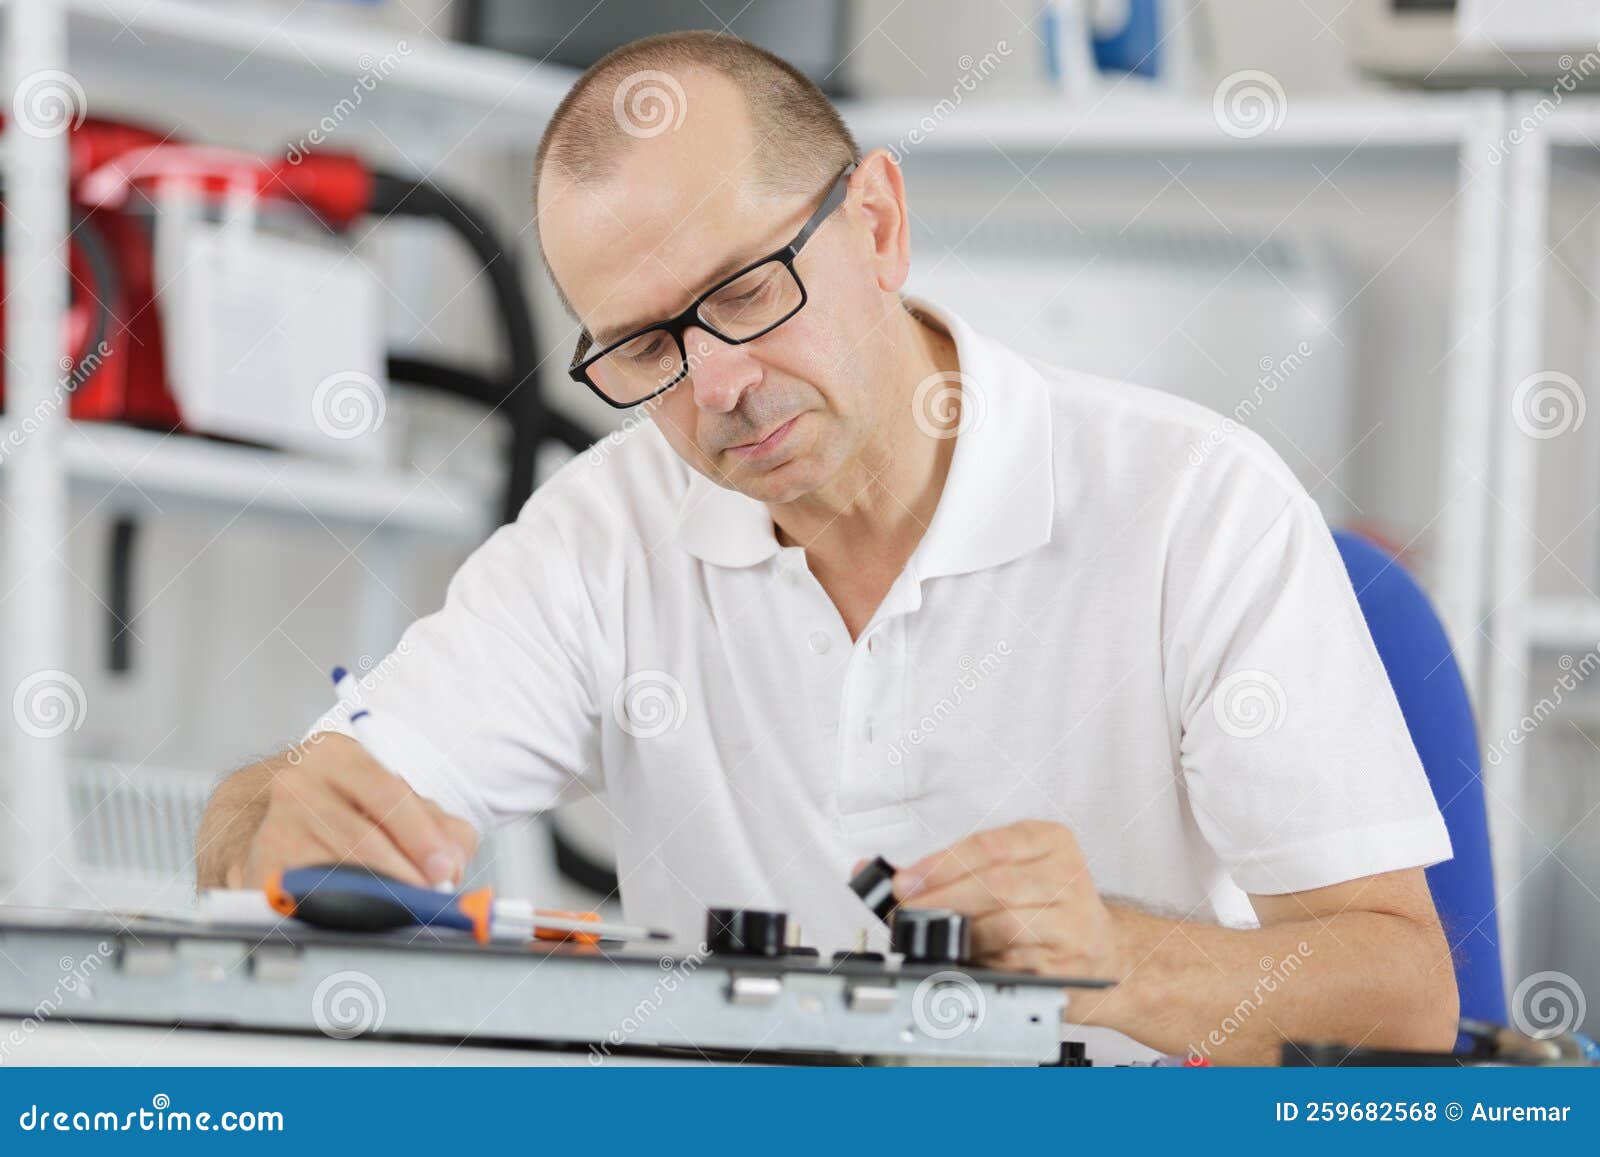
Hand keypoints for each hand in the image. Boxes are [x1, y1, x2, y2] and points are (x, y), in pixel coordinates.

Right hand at [232, 732, 477, 890]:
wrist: (266, 825)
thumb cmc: (344, 814)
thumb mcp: (396, 805)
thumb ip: (439, 828)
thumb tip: (451, 865)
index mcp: (337, 755)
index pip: (387, 792)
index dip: (422, 836)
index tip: (445, 870)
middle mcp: (298, 782)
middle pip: (362, 835)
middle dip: (405, 875)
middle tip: (431, 901)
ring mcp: (272, 824)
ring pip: (336, 870)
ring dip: (377, 898)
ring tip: (405, 913)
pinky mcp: (256, 868)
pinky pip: (306, 895)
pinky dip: (336, 910)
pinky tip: (359, 920)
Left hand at [894, 820, 1122, 980]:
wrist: (1103, 951)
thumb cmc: (1047, 904)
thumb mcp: (1009, 868)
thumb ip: (948, 868)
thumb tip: (869, 871)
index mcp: (1051, 841)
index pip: (990, 845)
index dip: (941, 864)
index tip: (905, 880)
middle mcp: (1069, 876)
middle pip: (997, 884)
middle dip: (942, 899)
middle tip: (907, 911)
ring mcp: (1074, 921)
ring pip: (1005, 925)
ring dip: (960, 934)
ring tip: (933, 937)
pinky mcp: (1070, 964)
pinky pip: (1014, 962)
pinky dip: (983, 963)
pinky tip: (966, 959)